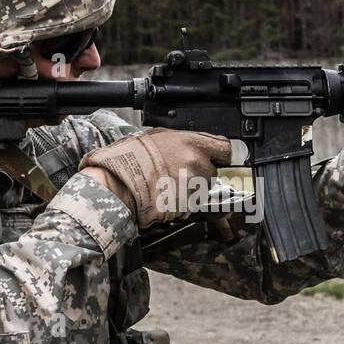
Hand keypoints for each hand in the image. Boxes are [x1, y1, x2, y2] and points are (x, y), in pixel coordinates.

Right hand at [79, 128, 231, 226]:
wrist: (117, 185)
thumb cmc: (130, 158)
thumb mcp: (158, 136)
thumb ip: (185, 140)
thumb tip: (199, 143)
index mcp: (193, 144)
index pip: (226, 149)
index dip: (224, 153)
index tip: (223, 156)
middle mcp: (197, 166)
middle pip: (213, 171)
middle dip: (200, 171)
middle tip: (177, 170)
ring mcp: (193, 188)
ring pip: (202, 189)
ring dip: (190, 187)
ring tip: (166, 182)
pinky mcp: (187, 207)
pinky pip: (190, 204)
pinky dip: (180, 201)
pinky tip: (163, 194)